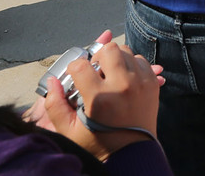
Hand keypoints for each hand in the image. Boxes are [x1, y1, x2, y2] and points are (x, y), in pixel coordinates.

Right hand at [42, 41, 161, 160]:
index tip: (76, 76)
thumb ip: (55, 104)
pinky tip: (124, 78)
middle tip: (95, 72)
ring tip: (110, 75)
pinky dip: (131, 65)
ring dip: (115, 59)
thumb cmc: (98, 144)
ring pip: (126, 51)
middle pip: (108, 50)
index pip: (80, 65)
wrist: (131, 155)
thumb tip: (52, 81)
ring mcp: (140, 83)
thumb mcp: (69, 130)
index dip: (73, 69)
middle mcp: (122, 86)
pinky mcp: (152, 84)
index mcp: (99, 98)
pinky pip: (141, 60)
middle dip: (97, 58)